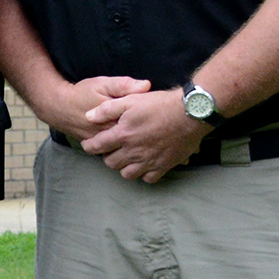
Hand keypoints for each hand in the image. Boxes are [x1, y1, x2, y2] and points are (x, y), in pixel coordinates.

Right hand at [46, 75, 152, 142]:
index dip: (152, 121)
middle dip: (146, 137)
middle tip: (153, 129)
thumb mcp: (102, 84)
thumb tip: (146, 86)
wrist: (58, 106)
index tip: (157, 114)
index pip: (141, 125)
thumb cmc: (82, 93)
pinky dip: (124, 150)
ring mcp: (102, 145)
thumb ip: (124, 85)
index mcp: (114, 121)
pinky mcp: (96, 149)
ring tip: (145, 138)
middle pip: (135, 141)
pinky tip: (131, 144)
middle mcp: (109, 137)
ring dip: (135, 147)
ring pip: (125, 152)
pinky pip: (114, 153)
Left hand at [80, 90, 206, 182]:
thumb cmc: (159, 104)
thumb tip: (88, 117)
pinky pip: (148, 178)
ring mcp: (149, 161)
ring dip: (123, 166)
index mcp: (123, 135)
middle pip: (111, 163)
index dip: (89, 146)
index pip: (97, 146)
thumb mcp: (129, 100)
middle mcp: (134, 151)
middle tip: (111, 148)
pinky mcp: (164, 166)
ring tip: (126, 157)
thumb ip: (106, 110)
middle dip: (107, 156)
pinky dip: (143, 174)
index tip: (88, 145)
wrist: (190, 113)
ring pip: (127, 174)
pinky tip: (144, 164)